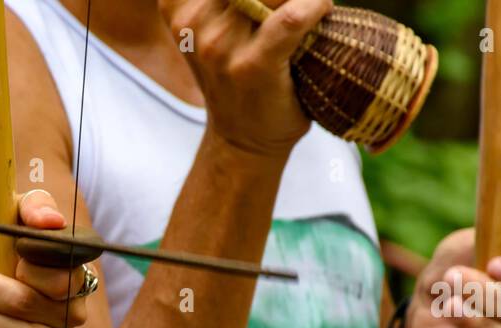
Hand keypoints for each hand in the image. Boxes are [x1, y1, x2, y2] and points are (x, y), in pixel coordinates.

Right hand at [159, 0, 331, 157]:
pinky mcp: (252, 65)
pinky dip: (314, 6)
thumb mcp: (213, 26)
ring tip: (307, 1)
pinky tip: (322, 8)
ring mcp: (219, 46)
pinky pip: (293, 16)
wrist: (243, 140)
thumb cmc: (237, 75)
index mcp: (178, 6)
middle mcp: (193, 22)